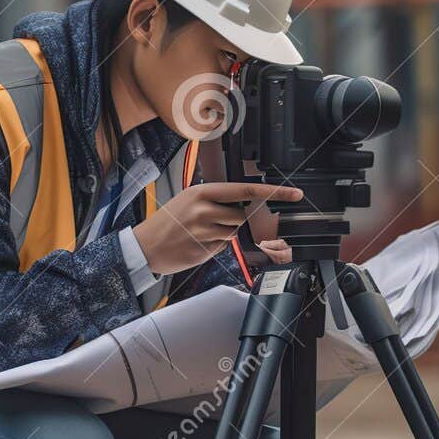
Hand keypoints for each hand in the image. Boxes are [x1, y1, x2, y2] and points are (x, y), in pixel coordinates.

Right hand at [132, 182, 302, 275]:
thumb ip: (214, 199)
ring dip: (223, 233)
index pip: (245, 190)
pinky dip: (215, 245)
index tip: (293, 193)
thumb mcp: (187, 200)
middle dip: (231, 219)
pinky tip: (198, 243)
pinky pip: (223, 246)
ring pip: (233, 232)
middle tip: (210, 221)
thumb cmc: (166, 223)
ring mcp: (205, 231)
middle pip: (240, 215)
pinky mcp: (205, 249)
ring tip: (200, 233)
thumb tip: (241, 203)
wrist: (145, 246)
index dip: (272, 192)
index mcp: (201, 193)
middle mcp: (204, 210)